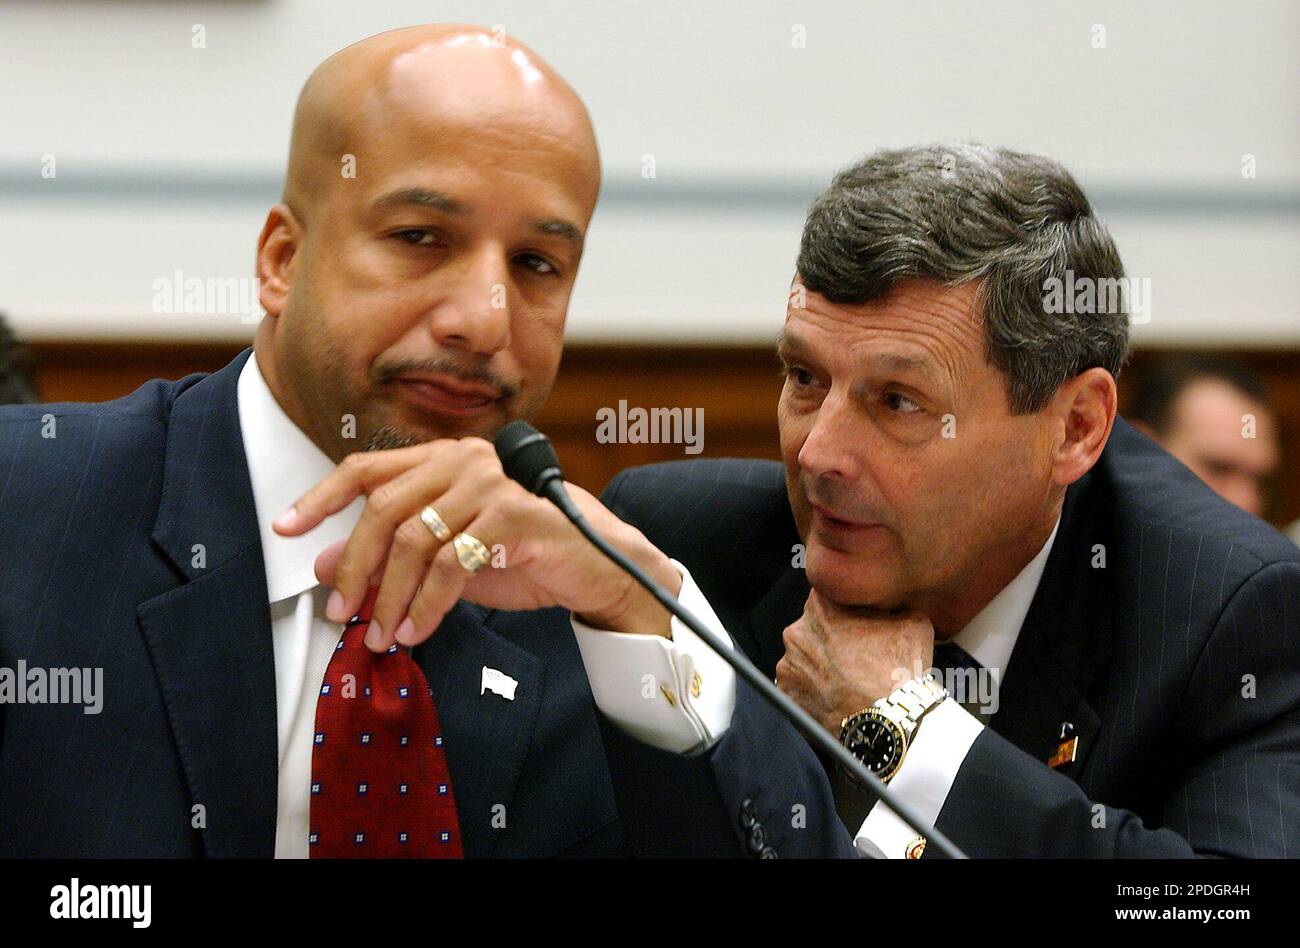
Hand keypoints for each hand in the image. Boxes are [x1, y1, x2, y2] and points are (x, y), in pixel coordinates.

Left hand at [272, 437, 681, 650]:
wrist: (595, 565)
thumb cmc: (522, 555)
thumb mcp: (446, 557)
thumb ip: (391, 556)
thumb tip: (324, 566)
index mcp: (443, 458)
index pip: (367, 468)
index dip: (321, 497)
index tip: (286, 528)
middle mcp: (464, 460)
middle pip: (384, 508)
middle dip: (354, 564)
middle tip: (340, 609)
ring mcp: (491, 484)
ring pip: (415, 539)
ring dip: (390, 596)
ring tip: (381, 633)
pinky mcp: (514, 516)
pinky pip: (453, 565)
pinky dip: (428, 606)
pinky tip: (418, 630)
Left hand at [775, 589, 934, 735]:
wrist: (887, 722)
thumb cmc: (897, 673)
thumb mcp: (913, 621)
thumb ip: (894, 607)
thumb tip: (894, 608)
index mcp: (821, 605)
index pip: (830, 597)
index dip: (848, 611)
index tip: (860, 624)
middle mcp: (797, 632)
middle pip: (814, 628)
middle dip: (833, 639)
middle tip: (858, 656)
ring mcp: (788, 665)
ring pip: (806, 658)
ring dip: (822, 665)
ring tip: (849, 680)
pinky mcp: (787, 695)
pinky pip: (799, 686)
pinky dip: (814, 690)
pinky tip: (837, 696)